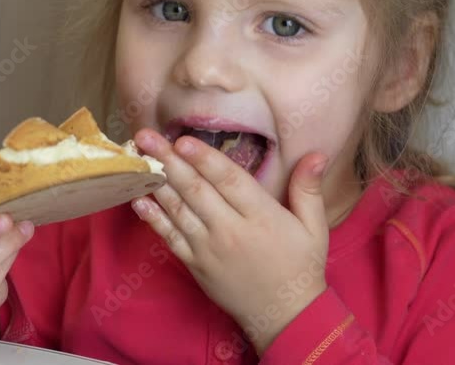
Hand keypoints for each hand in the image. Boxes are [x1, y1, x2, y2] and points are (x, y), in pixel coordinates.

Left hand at [131, 129, 329, 353]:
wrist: (286, 317)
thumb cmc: (301, 267)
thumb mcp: (314, 228)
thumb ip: (308, 189)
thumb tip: (316, 155)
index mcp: (261, 217)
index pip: (230, 181)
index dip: (205, 159)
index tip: (183, 140)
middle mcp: (231, 230)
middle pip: (196, 190)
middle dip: (170, 160)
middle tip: (147, 137)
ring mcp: (209, 249)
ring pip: (179, 210)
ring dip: (158, 182)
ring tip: (140, 157)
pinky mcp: (196, 265)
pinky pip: (170, 238)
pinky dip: (153, 218)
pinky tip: (139, 199)